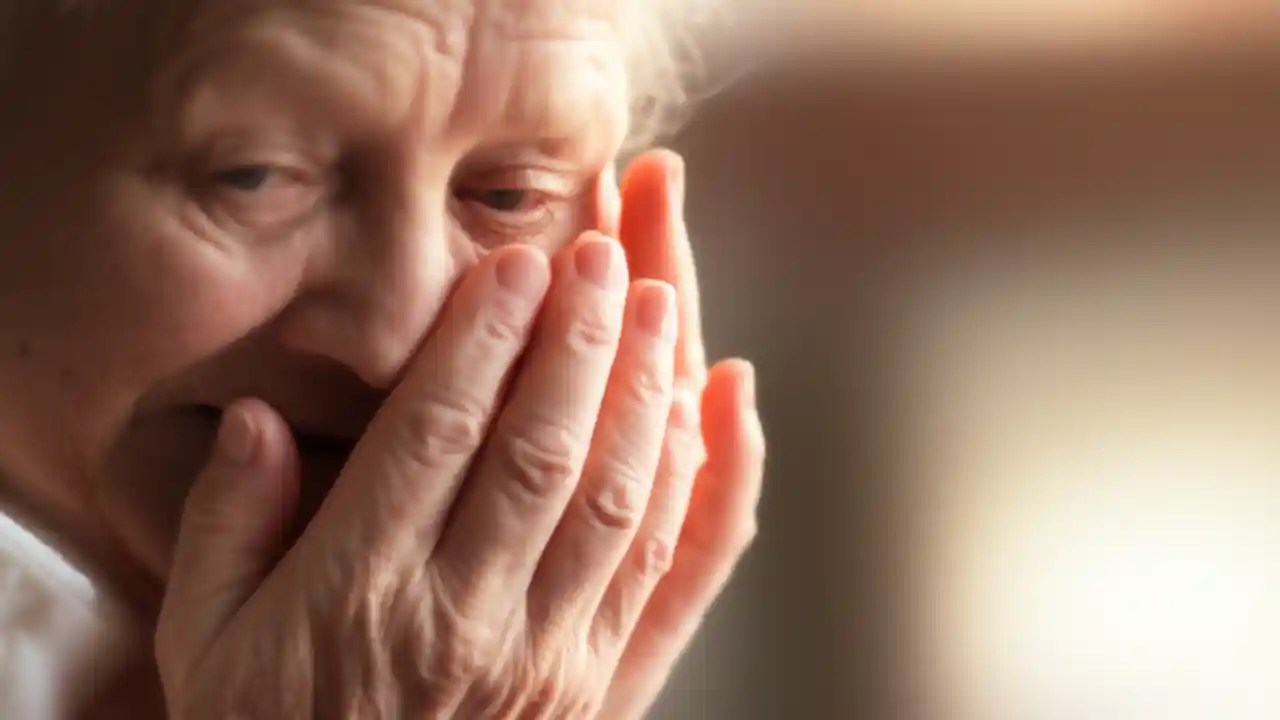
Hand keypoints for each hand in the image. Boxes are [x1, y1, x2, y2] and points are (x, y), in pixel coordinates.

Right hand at [154, 152, 763, 718]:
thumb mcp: (206, 643)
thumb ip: (225, 527)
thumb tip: (253, 420)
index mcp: (357, 594)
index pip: (433, 437)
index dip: (480, 340)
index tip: (512, 267)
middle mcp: (462, 617)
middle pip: (538, 452)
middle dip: (576, 341)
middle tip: (600, 256)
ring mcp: (543, 655)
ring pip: (612, 500)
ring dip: (640, 393)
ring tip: (655, 306)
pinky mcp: (599, 684)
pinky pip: (659, 570)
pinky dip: (689, 484)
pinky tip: (701, 414)